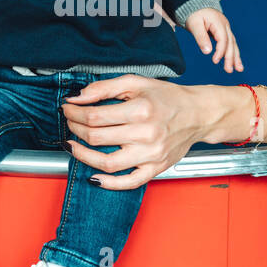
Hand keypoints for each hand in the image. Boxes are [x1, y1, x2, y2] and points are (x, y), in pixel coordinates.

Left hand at [60, 75, 206, 189]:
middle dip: (75, 129)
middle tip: (70, 122)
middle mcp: (146, 134)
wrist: (198, 114)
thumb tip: (77, 98)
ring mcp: (151, 154)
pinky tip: (94, 177)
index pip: (95, 116)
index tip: (68, 108)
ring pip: (107, 163)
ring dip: (83, 156)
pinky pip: (129, 182)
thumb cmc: (168, 97)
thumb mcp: (136, 82)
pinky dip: (109, 183)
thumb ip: (104, 88)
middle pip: (97, 137)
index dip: (74, 113)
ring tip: (73, 147)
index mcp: (141, 110)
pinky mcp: (156, 168)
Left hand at [184, 8, 242, 72]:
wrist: (195, 5)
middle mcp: (225, 25)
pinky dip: (233, 53)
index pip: (223, 39)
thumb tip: (208, 52)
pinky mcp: (224, 32)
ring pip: (233, 44)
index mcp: (219, 23)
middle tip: (229, 70)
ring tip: (239, 69)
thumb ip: (201, 38)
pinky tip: (235, 62)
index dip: (220, 51)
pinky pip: (230, 43)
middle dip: (231, 57)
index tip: (215, 61)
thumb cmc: (194, 14)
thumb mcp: (194, 25)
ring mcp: (226, 28)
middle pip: (230, 43)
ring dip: (236, 57)